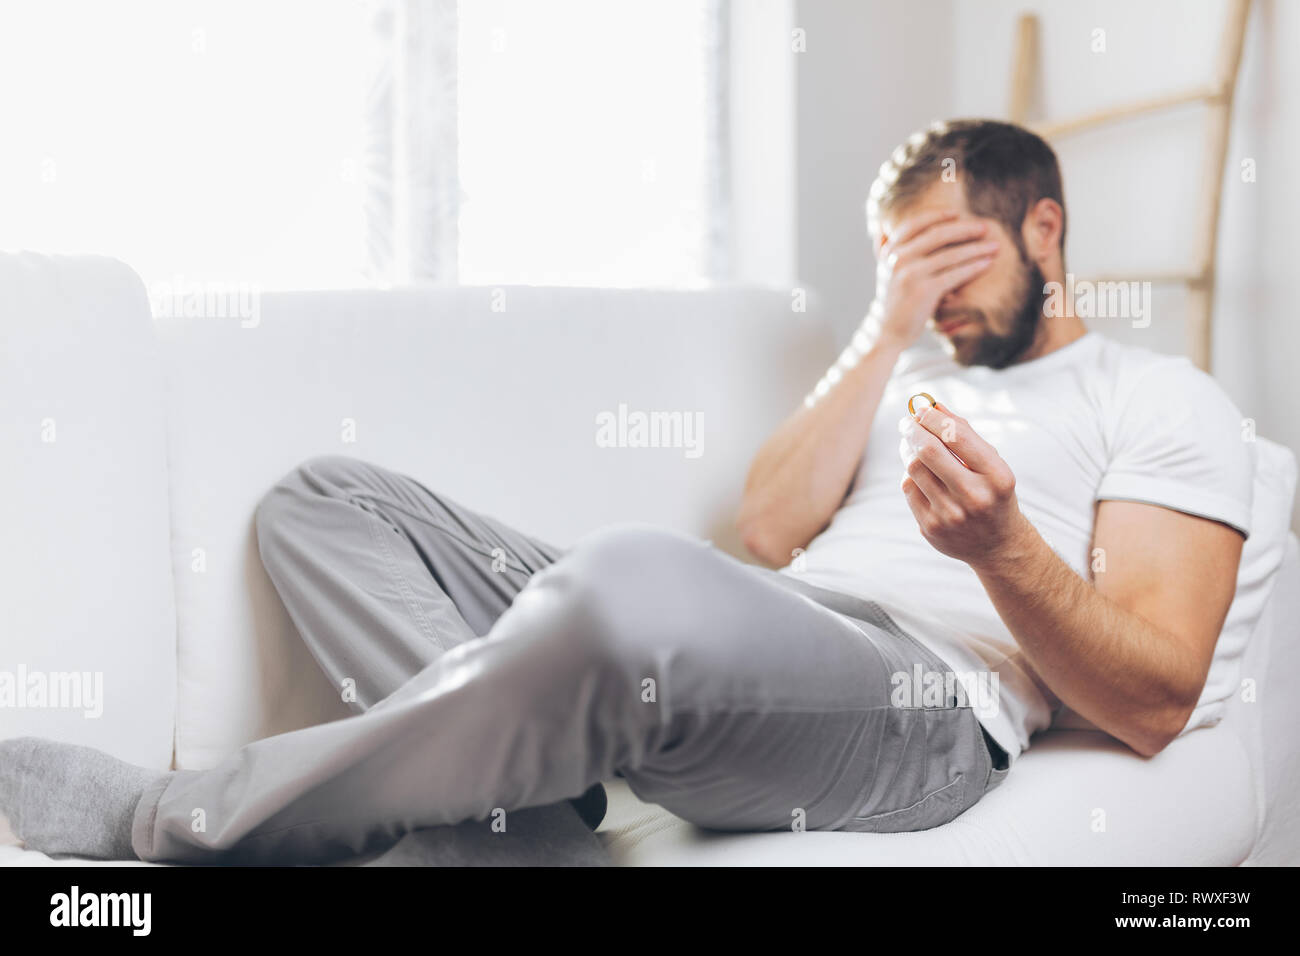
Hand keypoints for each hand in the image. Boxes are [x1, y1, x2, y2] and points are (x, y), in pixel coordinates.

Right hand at [873, 210, 998, 348]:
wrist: (887, 331)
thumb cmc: (892, 300)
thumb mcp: (883, 272)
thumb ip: (882, 250)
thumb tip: (881, 229)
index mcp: (890, 251)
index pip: (914, 224)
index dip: (937, 215)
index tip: (957, 213)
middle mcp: (898, 259)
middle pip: (937, 235)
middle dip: (965, 229)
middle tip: (985, 228)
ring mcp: (911, 274)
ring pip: (951, 255)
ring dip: (977, 249)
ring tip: (994, 246)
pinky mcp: (924, 291)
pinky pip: (955, 274)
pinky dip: (974, 268)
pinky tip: (987, 264)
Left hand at [899, 401, 1030, 567]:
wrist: (998, 545)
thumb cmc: (993, 493)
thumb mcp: (992, 464)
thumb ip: (966, 435)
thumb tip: (934, 406)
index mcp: (997, 476)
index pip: (956, 435)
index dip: (933, 417)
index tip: (921, 409)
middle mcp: (975, 497)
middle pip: (928, 451)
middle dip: (912, 430)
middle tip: (906, 422)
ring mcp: (951, 515)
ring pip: (914, 469)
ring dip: (907, 450)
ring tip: (910, 444)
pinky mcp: (931, 527)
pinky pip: (909, 489)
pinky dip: (910, 474)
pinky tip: (917, 472)